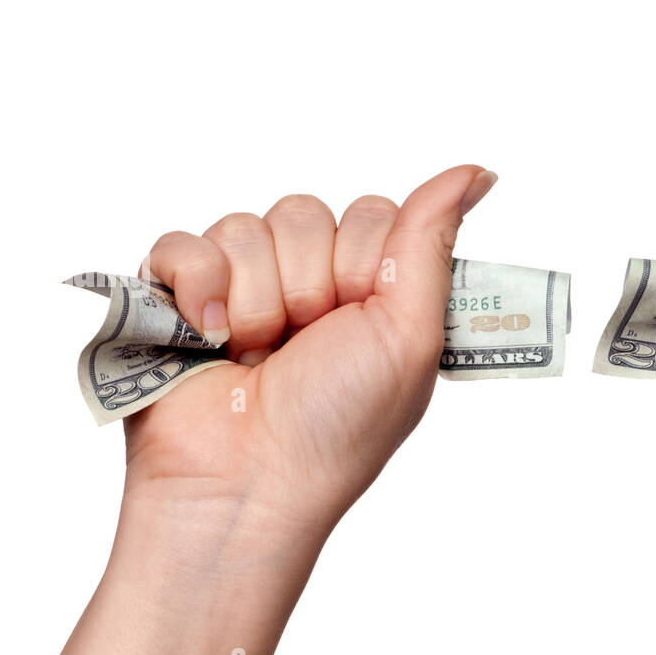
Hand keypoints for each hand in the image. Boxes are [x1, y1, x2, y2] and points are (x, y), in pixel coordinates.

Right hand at [125, 165, 497, 533]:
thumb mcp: (409, 334)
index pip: (371, 214)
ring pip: (246, 226)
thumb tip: (479, 171)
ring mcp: (239, 290)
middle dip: (307, 285)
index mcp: (367, 294)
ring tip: (255, 356)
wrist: (248, 483)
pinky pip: (182, 243)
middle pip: (305, 213)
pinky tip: (208, 339)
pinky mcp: (177, 297)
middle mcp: (306, 285)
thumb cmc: (337, 428)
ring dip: (255, 299)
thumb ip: (432, 242)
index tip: (357, 320)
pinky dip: (196, 290)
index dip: (363, 264)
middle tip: (303, 346)